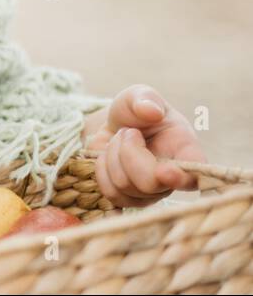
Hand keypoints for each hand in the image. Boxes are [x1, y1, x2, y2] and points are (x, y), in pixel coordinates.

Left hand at [85, 84, 205, 207]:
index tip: (164, 171)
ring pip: (124, 188)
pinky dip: (101, 171)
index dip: (180, 179)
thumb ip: (145, 98)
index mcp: (186, 152)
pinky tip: (108, 157)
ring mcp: (152, 193)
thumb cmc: (136, 111)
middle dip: (127, 153)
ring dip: (111, 158)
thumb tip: (151, 111)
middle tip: (128, 132)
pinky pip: (111, 194)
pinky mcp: (130, 199)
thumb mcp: (139, 96)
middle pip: (149, 183)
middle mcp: (173, 178)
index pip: (193, 176)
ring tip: (119, 141)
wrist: (116, 126)